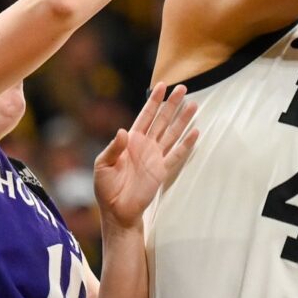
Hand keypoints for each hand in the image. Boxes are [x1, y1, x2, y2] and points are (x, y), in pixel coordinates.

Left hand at [93, 84, 199, 229]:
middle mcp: (146, 145)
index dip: (153, 101)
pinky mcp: (162, 171)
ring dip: (183, 119)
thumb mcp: (102, 165)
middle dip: (172, 104)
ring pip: (172, 133)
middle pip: (162, 120)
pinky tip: (195, 132)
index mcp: (131, 141)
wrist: (117, 211)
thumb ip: (113, 148)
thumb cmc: (106, 188)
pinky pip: (177, 154)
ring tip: (193, 105)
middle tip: (183, 88)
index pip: (145, 116)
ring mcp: (156, 157)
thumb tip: (123, 131)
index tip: (161, 86)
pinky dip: (187, 144)